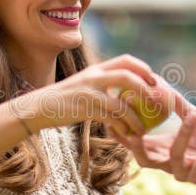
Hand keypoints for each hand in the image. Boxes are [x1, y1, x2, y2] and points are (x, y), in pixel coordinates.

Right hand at [19, 55, 158, 135]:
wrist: (39, 107)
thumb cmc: (65, 99)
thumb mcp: (84, 84)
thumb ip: (103, 83)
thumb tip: (127, 92)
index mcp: (96, 69)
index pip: (125, 60)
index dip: (143, 68)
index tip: (154, 80)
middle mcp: (93, 77)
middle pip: (127, 77)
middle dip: (146, 89)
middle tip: (156, 103)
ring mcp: (89, 93)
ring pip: (120, 103)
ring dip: (135, 118)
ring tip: (142, 129)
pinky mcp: (84, 109)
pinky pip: (110, 119)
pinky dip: (121, 127)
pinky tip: (125, 134)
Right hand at [115, 86, 195, 186]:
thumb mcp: (192, 117)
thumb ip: (175, 103)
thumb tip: (159, 80)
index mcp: (162, 152)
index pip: (135, 147)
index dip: (122, 137)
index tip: (114, 119)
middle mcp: (169, 166)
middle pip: (145, 161)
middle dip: (138, 147)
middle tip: (137, 131)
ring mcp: (186, 174)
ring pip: (176, 157)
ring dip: (183, 134)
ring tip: (191, 115)